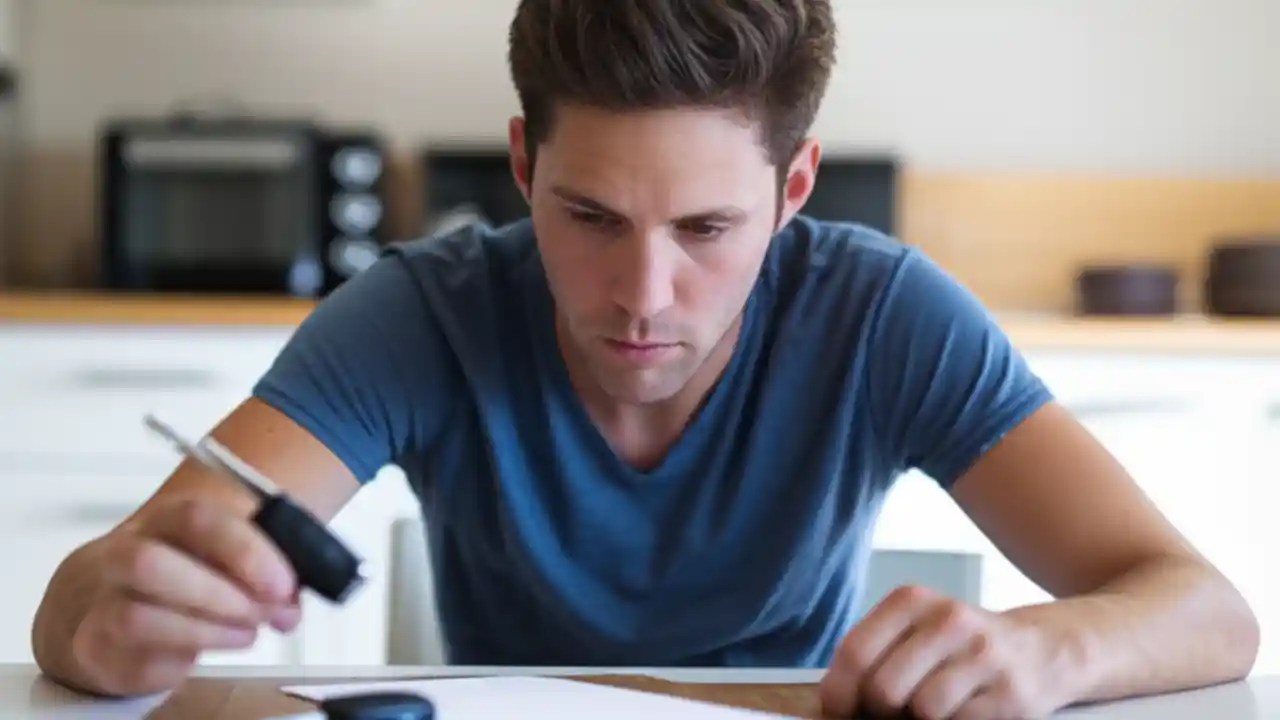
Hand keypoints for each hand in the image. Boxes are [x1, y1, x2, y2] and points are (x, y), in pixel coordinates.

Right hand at [70, 497, 299, 694]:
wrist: (102, 604)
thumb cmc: (182, 573)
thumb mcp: (226, 559)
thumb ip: (264, 576)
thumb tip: (289, 610)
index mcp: (165, 520)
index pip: (196, 520)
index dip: (244, 551)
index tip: (283, 585)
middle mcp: (125, 553)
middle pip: (150, 563)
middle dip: (218, 592)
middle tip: (262, 612)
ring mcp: (104, 602)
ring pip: (137, 617)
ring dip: (205, 630)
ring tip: (247, 633)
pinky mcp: (98, 648)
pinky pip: (138, 658)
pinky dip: (185, 656)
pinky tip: (212, 648)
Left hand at [819, 586, 1070, 718]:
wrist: (1041, 649)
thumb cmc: (960, 646)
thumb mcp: (915, 630)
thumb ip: (874, 654)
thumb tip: (834, 704)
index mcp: (912, 601)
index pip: (855, 651)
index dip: (838, 692)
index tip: (838, 711)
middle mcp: (948, 620)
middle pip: (884, 688)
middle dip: (882, 710)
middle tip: (894, 709)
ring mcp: (983, 656)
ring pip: (922, 710)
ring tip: (935, 705)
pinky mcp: (1011, 694)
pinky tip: (965, 709)